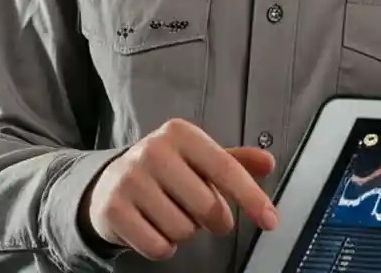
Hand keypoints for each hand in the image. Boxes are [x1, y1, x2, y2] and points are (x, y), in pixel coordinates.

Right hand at [80, 118, 279, 260]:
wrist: (109, 183)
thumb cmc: (165, 172)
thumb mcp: (198, 159)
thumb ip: (235, 161)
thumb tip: (267, 162)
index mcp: (180, 134)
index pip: (226, 169)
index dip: (252, 198)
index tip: (271, 220)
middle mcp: (153, 151)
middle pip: (208, 208)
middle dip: (212, 220)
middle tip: (199, 213)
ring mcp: (130, 179)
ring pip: (183, 230)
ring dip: (184, 232)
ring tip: (170, 214)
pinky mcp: (114, 208)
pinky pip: (158, 246)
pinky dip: (163, 246)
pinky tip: (154, 227)